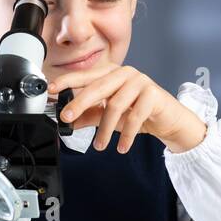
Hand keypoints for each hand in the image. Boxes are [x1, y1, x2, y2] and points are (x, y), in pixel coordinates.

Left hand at [48, 63, 206, 153]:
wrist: (168, 119)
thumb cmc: (138, 112)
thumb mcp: (109, 115)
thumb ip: (89, 115)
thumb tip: (68, 121)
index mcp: (111, 73)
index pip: (85, 75)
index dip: (67, 81)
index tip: (51, 89)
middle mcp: (125, 73)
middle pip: (97, 87)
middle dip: (79, 103)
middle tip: (67, 117)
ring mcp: (140, 81)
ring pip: (115, 105)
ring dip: (105, 129)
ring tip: (100, 145)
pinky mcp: (153, 94)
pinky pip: (135, 116)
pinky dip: (126, 135)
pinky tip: (121, 147)